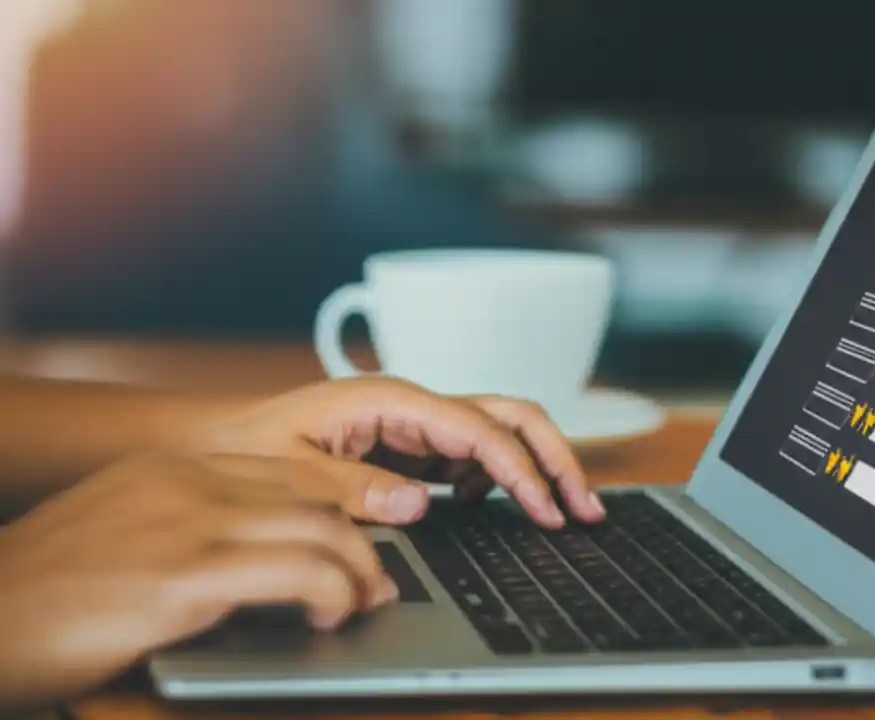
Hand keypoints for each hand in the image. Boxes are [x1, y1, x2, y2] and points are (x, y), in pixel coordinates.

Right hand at [0, 452, 396, 711]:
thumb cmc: (44, 591)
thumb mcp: (121, 534)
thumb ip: (186, 526)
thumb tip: (255, 555)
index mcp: (172, 469)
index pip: (286, 472)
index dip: (340, 505)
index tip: (367, 535)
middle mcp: (186, 482)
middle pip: (313, 495)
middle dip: (363, 539)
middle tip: (378, 581)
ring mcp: (186, 522)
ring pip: (320, 527)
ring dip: (359, 570)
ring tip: (361, 603)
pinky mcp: (184, 575)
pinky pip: (297, 570)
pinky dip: (333, 592)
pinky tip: (328, 616)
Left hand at [189, 377, 604, 527]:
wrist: (220, 441)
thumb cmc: (248, 446)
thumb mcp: (291, 470)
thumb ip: (354, 485)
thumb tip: (421, 503)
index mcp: (392, 400)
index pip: (479, 430)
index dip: (521, 471)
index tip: (547, 512)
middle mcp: (414, 404)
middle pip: (510, 416)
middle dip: (554, 458)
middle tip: (585, 507)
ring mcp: (418, 423)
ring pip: (500, 432)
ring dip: (537, 467)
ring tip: (562, 512)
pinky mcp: (414, 444)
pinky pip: (472, 455)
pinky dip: (497, 479)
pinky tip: (493, 509)